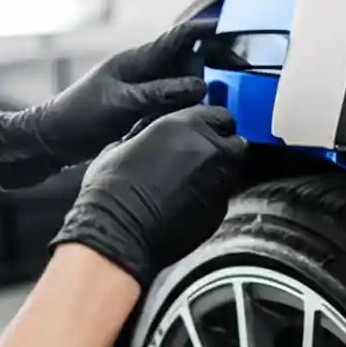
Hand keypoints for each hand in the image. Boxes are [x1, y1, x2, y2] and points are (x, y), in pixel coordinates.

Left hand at [0, 20, 213, 187]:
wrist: (50, 140)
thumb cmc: (79, 117)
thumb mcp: (121, 104)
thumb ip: (161, 94)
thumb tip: (202, 86)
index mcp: (139, 60)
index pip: (180, 36)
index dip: (208, 30)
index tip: (234, 30)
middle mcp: (146, 71)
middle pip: (190, 58)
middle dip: (216, 61)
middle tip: (244, 72)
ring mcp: (146, 89)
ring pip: (186, 82)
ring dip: (207, 86)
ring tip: (232, 96)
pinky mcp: (144, 109)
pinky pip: (176, 102)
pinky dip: (193, 106)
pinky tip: (207, 115)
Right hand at [50, 105, 247, 286]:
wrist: (118, 232)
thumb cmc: (111, 189)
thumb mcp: (123, 145)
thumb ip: (149, 132)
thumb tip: (151, 131)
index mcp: (187, 126)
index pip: (219, 115)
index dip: (211, 124)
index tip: (200, 133)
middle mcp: (211, 149)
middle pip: (234, 141)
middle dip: (222, 146)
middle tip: (201, 157)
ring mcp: (220, 181)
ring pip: (232, 169)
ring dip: (218, 171)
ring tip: (192, 182)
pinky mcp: (220, 209)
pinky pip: (222, 196)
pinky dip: (211, 196)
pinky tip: (189, 203)